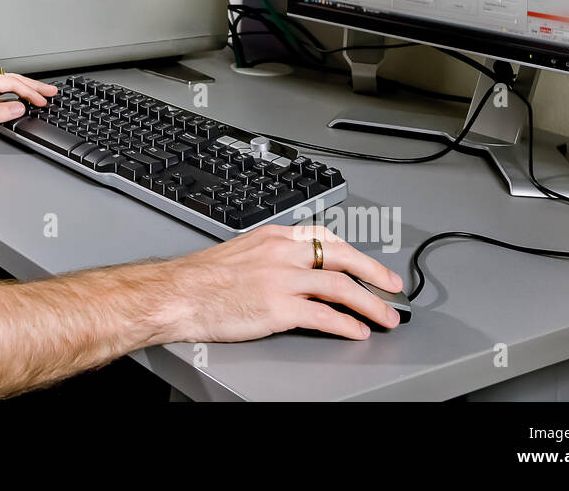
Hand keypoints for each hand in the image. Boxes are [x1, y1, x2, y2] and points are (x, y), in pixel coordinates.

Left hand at [0, 69, 57, 139]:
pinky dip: (11, 95)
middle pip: (12, 80)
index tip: (44, 100)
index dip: (31, 92)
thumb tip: (18, 108)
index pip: (13, 83)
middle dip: (33, 86)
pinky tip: (16, 101)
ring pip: (5, 85)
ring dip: (24, 89)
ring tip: (40, 94)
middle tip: (51, 92)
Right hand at [162, 223, 403, 341]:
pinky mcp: (277, 308)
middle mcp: (281, 253)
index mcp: (273, 237)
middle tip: (392, 287)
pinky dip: (345, 323)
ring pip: (340, 285)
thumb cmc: (199, 279)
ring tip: (385, 317)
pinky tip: (357, 331)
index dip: (353, 253)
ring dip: (369, 303)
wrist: (175, 294)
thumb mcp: (240, 254)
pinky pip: (323, 315)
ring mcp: (280, 279)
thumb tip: (292, 273)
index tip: (367, 265)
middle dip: (373, 272)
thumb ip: (269, 258)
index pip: (324, 238)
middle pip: (341, 256)